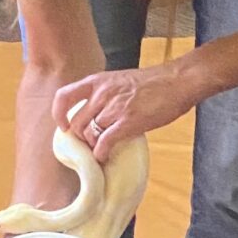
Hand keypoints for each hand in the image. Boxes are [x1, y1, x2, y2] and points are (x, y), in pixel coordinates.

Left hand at [55, 62, 194, 160]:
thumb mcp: (120, 80)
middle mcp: (102, 93)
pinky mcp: (128, 122)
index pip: (64, 96)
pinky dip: (101, 154)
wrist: (177, 81)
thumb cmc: (154, 82)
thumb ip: (105, 94)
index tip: (64, 126)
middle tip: (90, 144)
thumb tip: (95, 114)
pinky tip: (105, 157)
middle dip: (81, 138)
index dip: (59, 115)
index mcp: (98, 81)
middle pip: (77, 123)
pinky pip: (104, 143)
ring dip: (92, 147)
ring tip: (101, 150)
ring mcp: (114, 108)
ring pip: (89, 135)